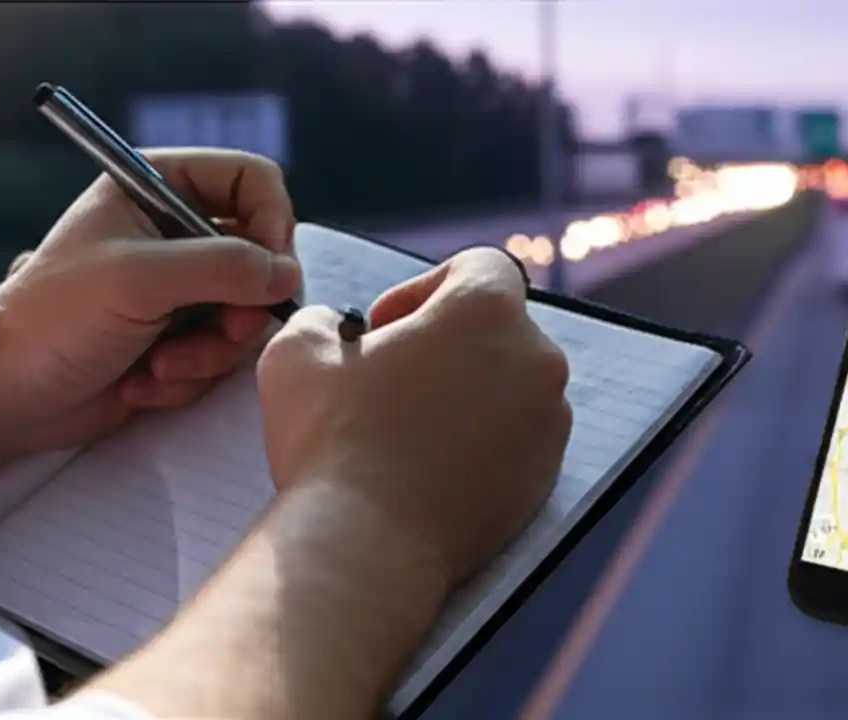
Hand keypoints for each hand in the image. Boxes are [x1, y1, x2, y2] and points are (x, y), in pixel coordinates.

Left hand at [0, 149, 298, 469]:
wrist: (8, 392)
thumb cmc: (55, 319)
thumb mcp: (139, 277)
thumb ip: (222, 266)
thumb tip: (288, 275)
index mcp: (158, 188)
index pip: (251, 179)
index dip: (273, 219)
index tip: (272, 268)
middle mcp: (177, 233)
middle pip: (262, 253)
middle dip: (242, 304)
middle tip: (221, 329)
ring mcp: (183, 287)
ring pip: (248, 311)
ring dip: (212, 350)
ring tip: (162, 366)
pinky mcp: (183, 336)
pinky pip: (226, 351)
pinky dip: (192, 374)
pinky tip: (143, 382)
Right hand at [256, 248, 572, 585]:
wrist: (367, 546)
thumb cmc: (332, 440)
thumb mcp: (298, 350)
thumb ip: (325, 318)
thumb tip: (338, 329)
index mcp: (488, 311)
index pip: (479, 267)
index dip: (427, 286)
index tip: (387, 328)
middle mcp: (537, 359)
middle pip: (497, 329)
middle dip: (447, 344)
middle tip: (392, 379)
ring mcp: (549, 423)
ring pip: (511, 385)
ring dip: (467, 394)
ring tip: (408, 428)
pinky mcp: (546, 476)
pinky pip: (518, 440)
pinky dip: (483, 442)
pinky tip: (431, 466)